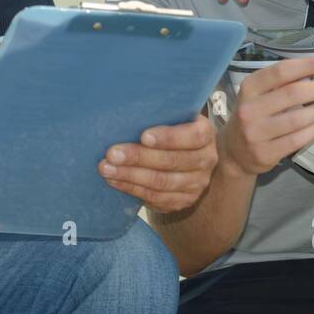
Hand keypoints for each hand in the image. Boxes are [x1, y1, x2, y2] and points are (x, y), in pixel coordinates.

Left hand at [97, 114, 218, 213]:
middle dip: (138, 157)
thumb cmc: (170, 130)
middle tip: (112, 153)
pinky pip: (156, 197)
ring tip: (107, 168)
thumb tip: (124, 112)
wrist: (181, 157)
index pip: (193, 136)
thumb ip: (157, 115)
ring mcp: (196, 183)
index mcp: (205, 134)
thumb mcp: (172, 118)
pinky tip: (115, 181)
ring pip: (161, 182)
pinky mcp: (183, 200)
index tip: (143, 136)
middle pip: (172, 161)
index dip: (168, 137)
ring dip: (130, 176)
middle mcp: (206, 159)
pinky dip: (132, 188)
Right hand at [221, 55, 313, 175]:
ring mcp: (256, 133)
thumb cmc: (251, 116)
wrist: (233, 153)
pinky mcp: (265, 153)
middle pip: (293, 93)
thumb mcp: (256, 95)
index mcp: (249, 88)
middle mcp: (249, 109)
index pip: (281, 72)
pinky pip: (297, 139)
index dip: (308, 65)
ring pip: (297, 118)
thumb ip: (280, 83)